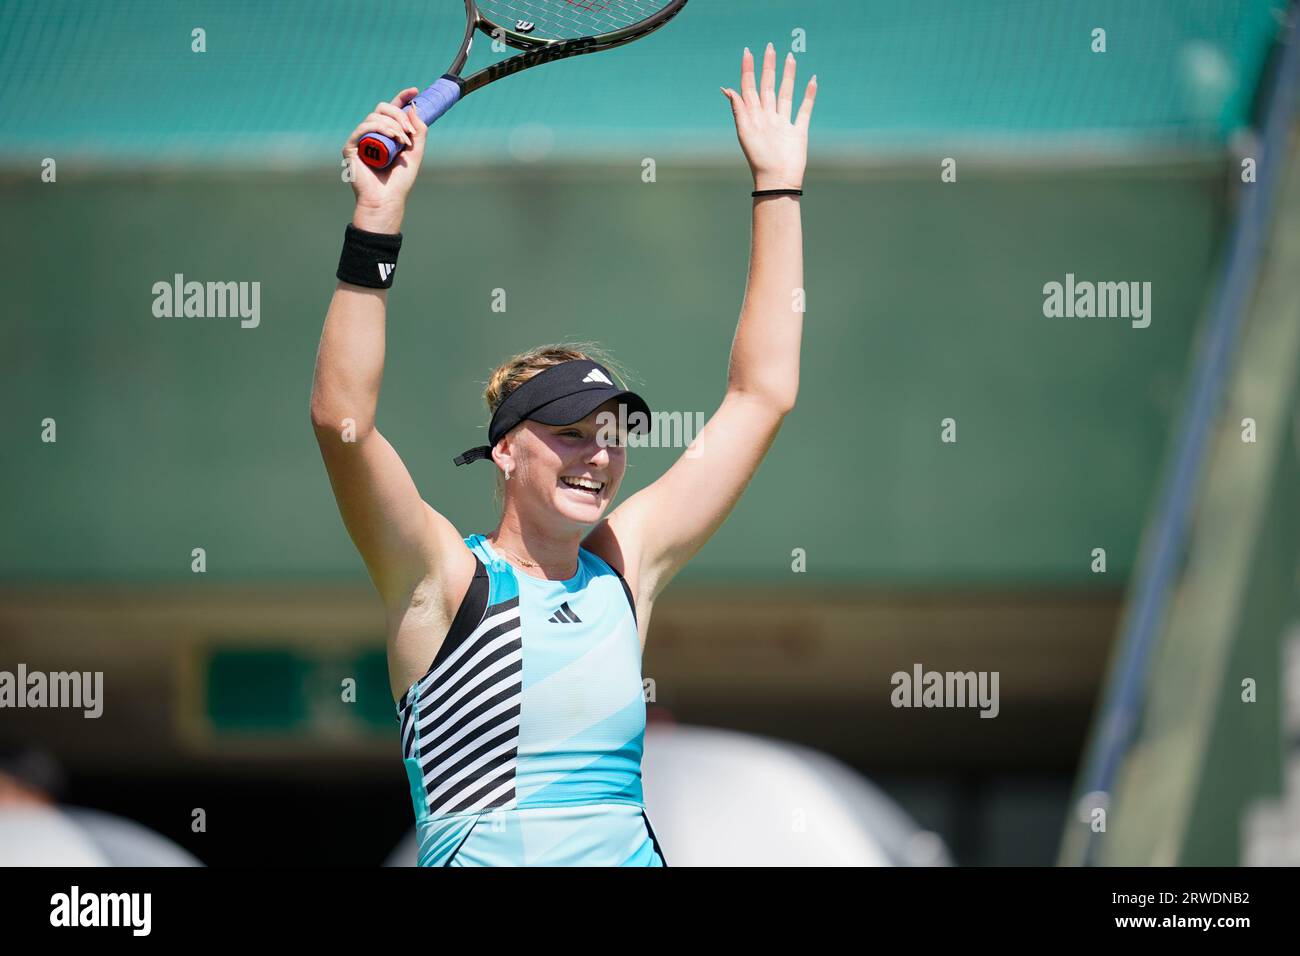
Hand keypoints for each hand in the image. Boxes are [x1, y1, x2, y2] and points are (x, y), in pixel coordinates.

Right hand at [342, 87, 428, 231]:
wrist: (386, 200)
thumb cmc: (399, 181)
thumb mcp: (415, 153)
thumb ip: (419, 132)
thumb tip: (412, 107)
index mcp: (386, 135)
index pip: (392, 110)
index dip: (402, 98)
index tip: (415, 90)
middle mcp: (372, 134)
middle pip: (382, 108)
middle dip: (398, 115)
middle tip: (409, 133)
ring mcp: (360, 140)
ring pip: (374, 117)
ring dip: (392, 126)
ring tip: (403, 141)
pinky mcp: (350, 147)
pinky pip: (363, 128)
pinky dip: (379, 129)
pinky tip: (393, 138)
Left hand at [721, 44, 815, 190]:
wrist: (777, 179)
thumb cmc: (759, 159)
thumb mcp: (745, 131)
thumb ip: (739, 109)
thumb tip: (727, 88)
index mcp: (753, 116)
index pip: (749, 87)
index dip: (748, 70)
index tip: (748, 52)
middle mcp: (768, 117)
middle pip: (768, 86)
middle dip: (769, 67)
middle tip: (771, 47)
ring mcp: (783, 123)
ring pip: (786, 93)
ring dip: (788, 76)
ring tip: (790, 57)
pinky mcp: (798, 131)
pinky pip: (804, 109)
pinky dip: (809, 95)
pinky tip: (811, 80)